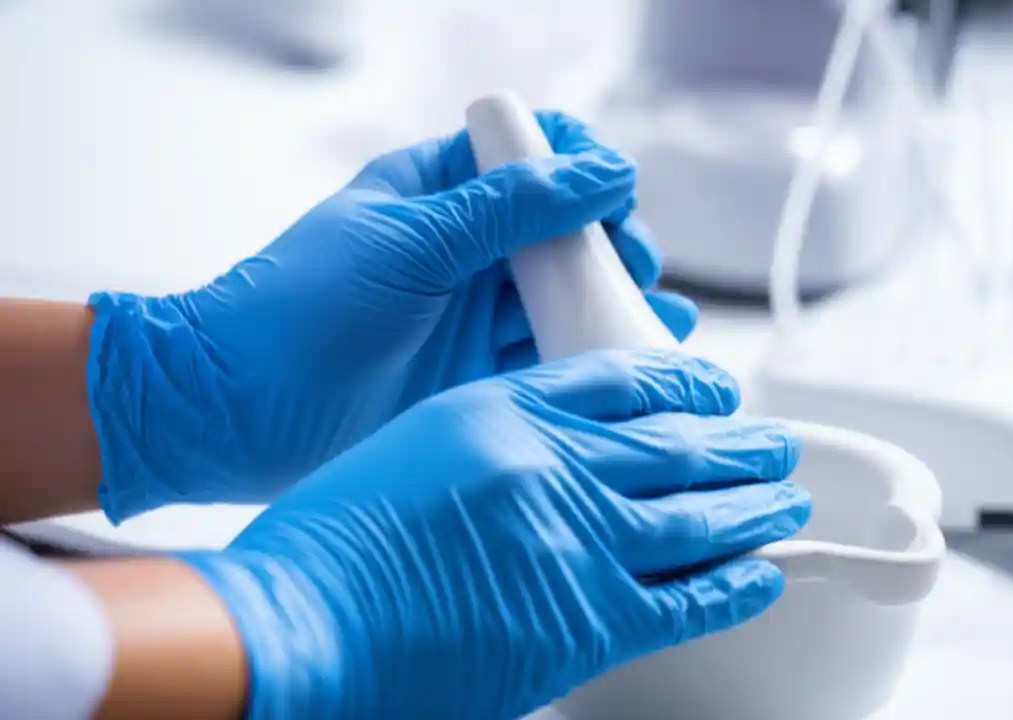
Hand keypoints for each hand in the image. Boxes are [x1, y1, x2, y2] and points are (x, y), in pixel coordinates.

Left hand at [88, 111, 696, 520]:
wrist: (237, 411)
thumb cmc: (301, 308)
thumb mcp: (412, 241)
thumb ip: (511, 206)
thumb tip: (606, 170)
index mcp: (442, 192)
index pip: (532, 153)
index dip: (582, 165)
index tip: (613, 195)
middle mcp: (469, 250)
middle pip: (569, 227)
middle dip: (614, 239)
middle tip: (632, 263)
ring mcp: (478, 315)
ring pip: (571, 293)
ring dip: (620, 297)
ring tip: (657, 315)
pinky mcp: (484, 376)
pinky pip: (558, 355)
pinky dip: (602, 353)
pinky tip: (643, 357)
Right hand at [181, 350, 808, 718]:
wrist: (302, 620)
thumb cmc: (331, 544)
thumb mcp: (412, 449)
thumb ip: (492, 443)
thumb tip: (548, 460)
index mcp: (506, 411)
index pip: (622, 380)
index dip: (682, 382)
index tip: (713, 386)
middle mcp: (556, 464)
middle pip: (677, 443)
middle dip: (737, 442)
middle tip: (775, 441)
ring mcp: (580, 539)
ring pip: (699, 514)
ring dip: (755, 506)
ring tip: (788, 497)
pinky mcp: (589, 618)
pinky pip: (687, 597)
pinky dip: (736, 585)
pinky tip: (766, 574)